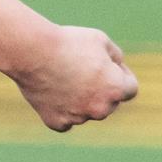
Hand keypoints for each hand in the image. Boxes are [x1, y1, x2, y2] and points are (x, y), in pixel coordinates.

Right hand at [8, 24, 138, 131]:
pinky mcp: (56, 122)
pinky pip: (64, 121)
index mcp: (116, 89)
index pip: (130, 88)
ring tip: (59, 77)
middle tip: (77, 68)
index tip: (106, 64)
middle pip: (107, 102)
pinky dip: (59, 111)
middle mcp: (101, 109)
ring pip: (85, 111)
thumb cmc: (67, 42)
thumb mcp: (99, 40)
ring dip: (79, 100)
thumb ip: (115, 57)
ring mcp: (78, 118)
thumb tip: (116, 67)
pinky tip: (51, 94)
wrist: (31, 51)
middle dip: (98, 88)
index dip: (121, 74)